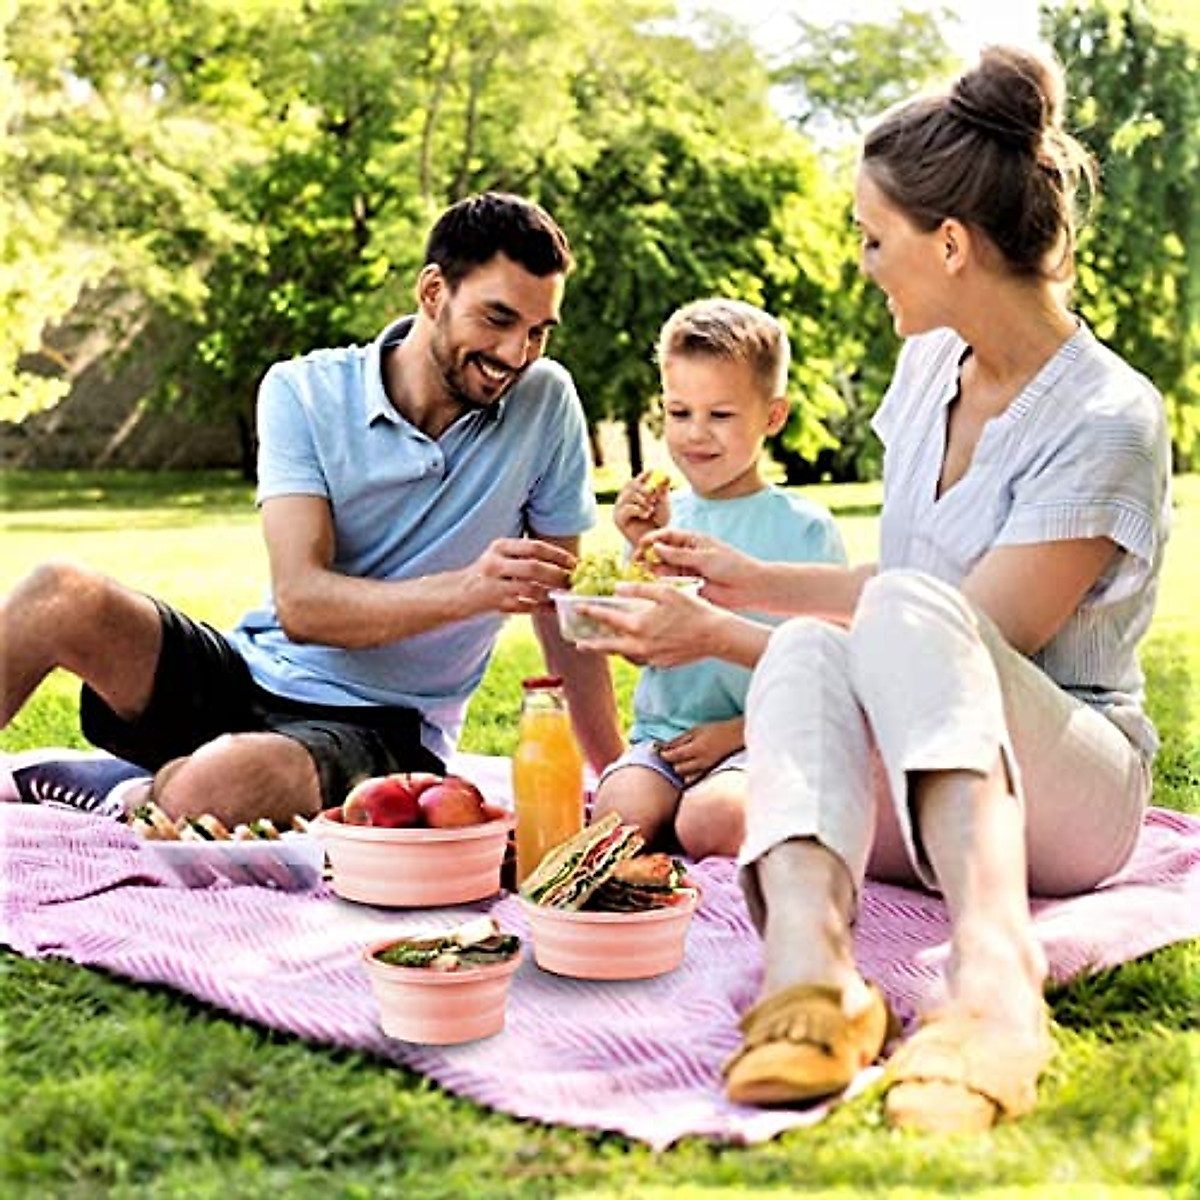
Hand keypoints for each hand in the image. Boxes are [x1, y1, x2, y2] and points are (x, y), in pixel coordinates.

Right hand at [458, 537, 574, 615]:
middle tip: (574, 581)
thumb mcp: (502, 555)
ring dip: (552, 594)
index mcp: (500, 546)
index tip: (575, 563)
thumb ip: (526, 554)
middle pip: (534, 568)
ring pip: (530, 589)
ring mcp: (494, 586)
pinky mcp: (495, 605)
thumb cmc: (489, 572)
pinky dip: (542, 608)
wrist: (458, 592)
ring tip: (566, 595)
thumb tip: (564, 561)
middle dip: (558, 575)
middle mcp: (495, 564)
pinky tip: (554, 609)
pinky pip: (525, 607)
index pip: (534, 547)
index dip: (558, 555)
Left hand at [576, 582, 721, 667]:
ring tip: (605, 646)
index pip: (608, 618)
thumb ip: (639, 590)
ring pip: (625, 655)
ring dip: (614, 650)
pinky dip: (634, 654)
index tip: (578, 608)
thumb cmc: (693, 610)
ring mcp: (651, 657)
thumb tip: (618, 589)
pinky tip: (634, 648)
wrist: (716, 636)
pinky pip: (641, 660)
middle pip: (609, 647)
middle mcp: (641, 645)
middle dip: (592, 645)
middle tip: (579, 644)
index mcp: (639, 625)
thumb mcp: (666, 592)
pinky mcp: (662, 664)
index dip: (591, 612)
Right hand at [614, 470, 669, 547]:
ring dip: (643, 501)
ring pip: (630, 495)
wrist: (653, 541)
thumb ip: (662, 490)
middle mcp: (624, 500)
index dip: (643, 475)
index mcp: (633, 495)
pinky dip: (639, 510)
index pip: (636, 480)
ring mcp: (619, 509)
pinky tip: (645, 515)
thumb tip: (666, 475)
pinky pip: (627, 507)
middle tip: (654, 498)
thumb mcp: (663, 504)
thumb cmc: (658, 524)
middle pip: (631, 485)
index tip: (652, 471)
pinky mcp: (618, 518)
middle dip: (645, 490)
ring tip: (650, 510)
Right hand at [636, 529, 759, 608]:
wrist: (749, 587)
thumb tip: (656, 547)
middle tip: (634, 560)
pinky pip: (671, 579)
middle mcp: (689, 552)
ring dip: (651, 566)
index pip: (668, 535)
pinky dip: (660, 578)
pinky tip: (650, 579)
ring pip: (664, 565)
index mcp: (694, 540)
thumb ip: (679, 554)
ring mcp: (689, 568)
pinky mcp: (689, 583)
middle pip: (662, 550)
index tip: (641, 544)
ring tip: (639, 569)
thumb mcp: (704, 557)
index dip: (653, 538)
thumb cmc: (732, 566)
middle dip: (648, 553)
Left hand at [657, 719, 743, 784]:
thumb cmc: (714, 730)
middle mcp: (701, 762)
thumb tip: (663, 747)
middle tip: (670, 755)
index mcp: (696, 749)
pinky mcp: (708, 773)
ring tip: (679, 760)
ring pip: (684, 776)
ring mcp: (705, 769)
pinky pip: (692, 779)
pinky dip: (686, 775)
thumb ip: (678, 740)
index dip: (664, 755)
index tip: (660, 751)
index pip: (674, 756)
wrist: (734, 737)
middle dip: (672, 763)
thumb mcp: (694, 730)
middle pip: (678, 769)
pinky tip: (686, 768)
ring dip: (679, 769)